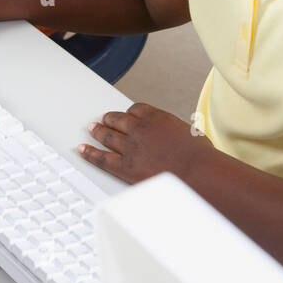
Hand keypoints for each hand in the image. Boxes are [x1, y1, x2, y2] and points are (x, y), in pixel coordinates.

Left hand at [80, 103, 214, 184]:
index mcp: (157, 117)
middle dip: (109, 119)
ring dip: (98, 131)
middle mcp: (140, 129)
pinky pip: (101, 158)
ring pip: (108, 135)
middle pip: (118, 119)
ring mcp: (130, 147)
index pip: (136, 109)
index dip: (129, 112)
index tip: (126, 114)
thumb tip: (182, 140)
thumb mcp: (191, 135)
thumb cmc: (199, 157)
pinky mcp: (124, 166)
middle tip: (103, 119)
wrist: (196, 172)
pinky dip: (90, 153)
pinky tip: (83, 150)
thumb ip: (178, 135)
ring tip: (92, 129)